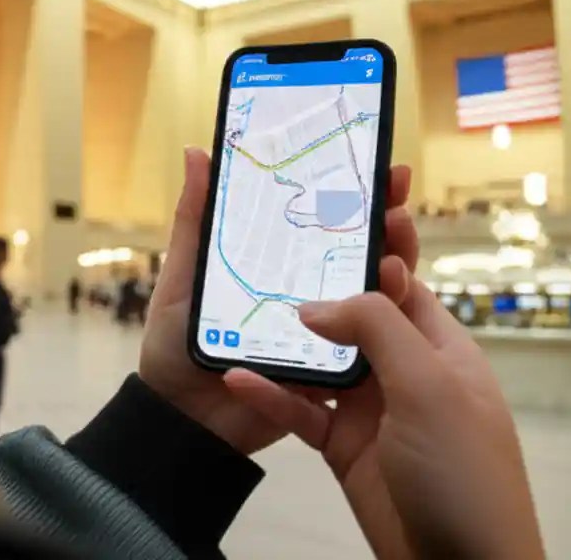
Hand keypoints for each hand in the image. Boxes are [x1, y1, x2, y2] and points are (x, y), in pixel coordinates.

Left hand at [139, 147, 418, 454]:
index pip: (330, 224)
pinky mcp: (328, 374)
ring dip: (392, 275)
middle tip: (396, 204)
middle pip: (364, 256)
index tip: (384, 169)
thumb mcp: (182, 276)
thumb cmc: (175, 346)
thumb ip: (195, 220)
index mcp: (280, 267)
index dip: (361, 196)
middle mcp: (311, 295)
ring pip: (375, 301)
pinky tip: (384, 307)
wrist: (178, 418)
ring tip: (393, 258)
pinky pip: (362, 352)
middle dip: (389, 227)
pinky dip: (378, 330)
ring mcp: (325, 335)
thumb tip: (197, 152)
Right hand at [224, 261, 543, 559]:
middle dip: (315, 297)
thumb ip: (378, 330)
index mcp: (442, 349)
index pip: (401, 288)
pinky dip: (272, 396)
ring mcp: (375, 413)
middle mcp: (408, 375)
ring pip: (321, 367)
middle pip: (355, 322)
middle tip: (267, 266)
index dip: (365, 260)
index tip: (318, 236)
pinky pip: (302, 413)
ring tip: (241, 318)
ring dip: (286, 347)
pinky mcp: (346, 450)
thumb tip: (319, 303)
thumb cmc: (468, 477)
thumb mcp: (429, 385)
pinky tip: (239, 379)